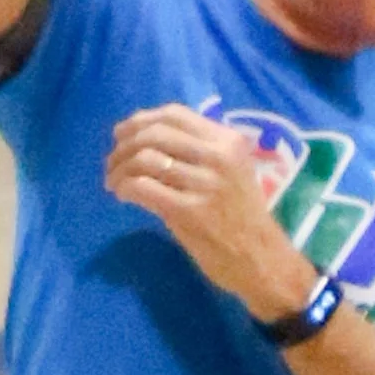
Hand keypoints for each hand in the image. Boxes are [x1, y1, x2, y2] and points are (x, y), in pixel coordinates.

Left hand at [105, 106, 311, 319]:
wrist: (262, 260)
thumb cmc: (243, 218)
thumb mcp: (232, 172)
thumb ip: (200, 152)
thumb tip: (146, 138)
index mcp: (228, 141)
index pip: (174, 114)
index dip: (141, 120)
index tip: (123, 133)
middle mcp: (218, 156)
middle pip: (154, 133)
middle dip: (124, 145)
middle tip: (112, 161)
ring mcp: (204, 183)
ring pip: (144, 158)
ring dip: (119, 168)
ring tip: (113, 181)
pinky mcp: (189, 211)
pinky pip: (143, 187)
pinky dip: (124, 187)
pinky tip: (122, 195)